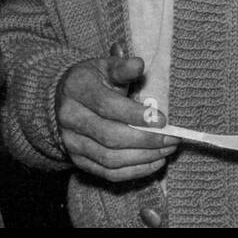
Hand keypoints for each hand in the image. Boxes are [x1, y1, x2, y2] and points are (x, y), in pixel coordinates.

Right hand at [56, 56, 178, 181]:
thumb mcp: (106, 67)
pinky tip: (154, 162)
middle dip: (146, 140)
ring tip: (166, 150)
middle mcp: (69, 117)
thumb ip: (123, 67)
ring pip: (110, 158)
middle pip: (110, 136)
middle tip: (172, 139)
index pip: (107, 106)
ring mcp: (71, 142)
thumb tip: (139, 64)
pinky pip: (108, 173)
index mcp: (76, 89)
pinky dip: (134, 171)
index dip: (136, 115)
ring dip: (143, 158)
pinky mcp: (77, 160)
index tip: (163, 120)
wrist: (65, 99)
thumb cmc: (93, 81)